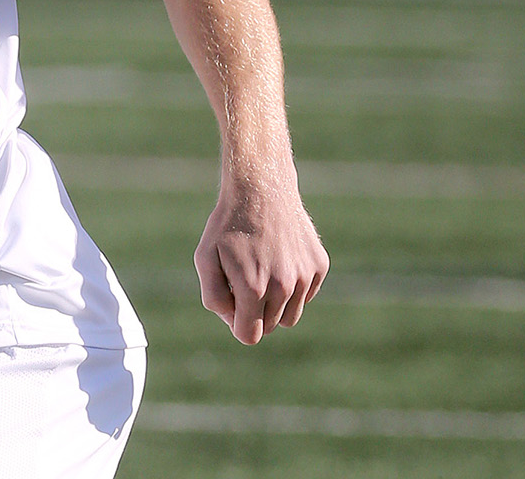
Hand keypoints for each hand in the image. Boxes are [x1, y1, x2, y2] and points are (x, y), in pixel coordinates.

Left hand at [195, 186, 327, 344]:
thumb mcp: (205, 259)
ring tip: (262, 271)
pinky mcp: (319, 266)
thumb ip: (214, 298)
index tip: (232, 302)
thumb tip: (233, 322)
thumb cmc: (227, 225)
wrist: (261, 188)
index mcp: (253, 289)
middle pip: (269, 327)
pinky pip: (306, 295)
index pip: (249, 335)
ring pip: (290, 316)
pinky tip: (280, 258)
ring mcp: (305, 277)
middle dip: (254, 312)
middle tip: (244, 279)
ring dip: (275, 303)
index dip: (237, 324)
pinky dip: (293, 286)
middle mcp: (283, 287)